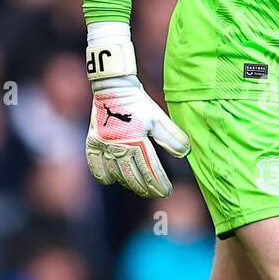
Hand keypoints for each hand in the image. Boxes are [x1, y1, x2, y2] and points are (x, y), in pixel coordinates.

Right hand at [86, 75, 189, 197]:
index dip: (159, 183)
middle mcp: (118, 145)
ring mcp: (103, 145)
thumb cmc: (138, 102)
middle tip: (155, 193)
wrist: (113, 87)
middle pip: (133, 176)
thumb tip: (185, 153)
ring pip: (116, 173)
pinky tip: (112, 180)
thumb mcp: (158, 118)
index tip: (167, 191)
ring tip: (139, 187)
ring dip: (128, 183)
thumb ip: (171, 137)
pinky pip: (95, 165)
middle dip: (146, 188)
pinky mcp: (93, 141)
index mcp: (136, 140)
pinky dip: (103, 175)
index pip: (150, 169)